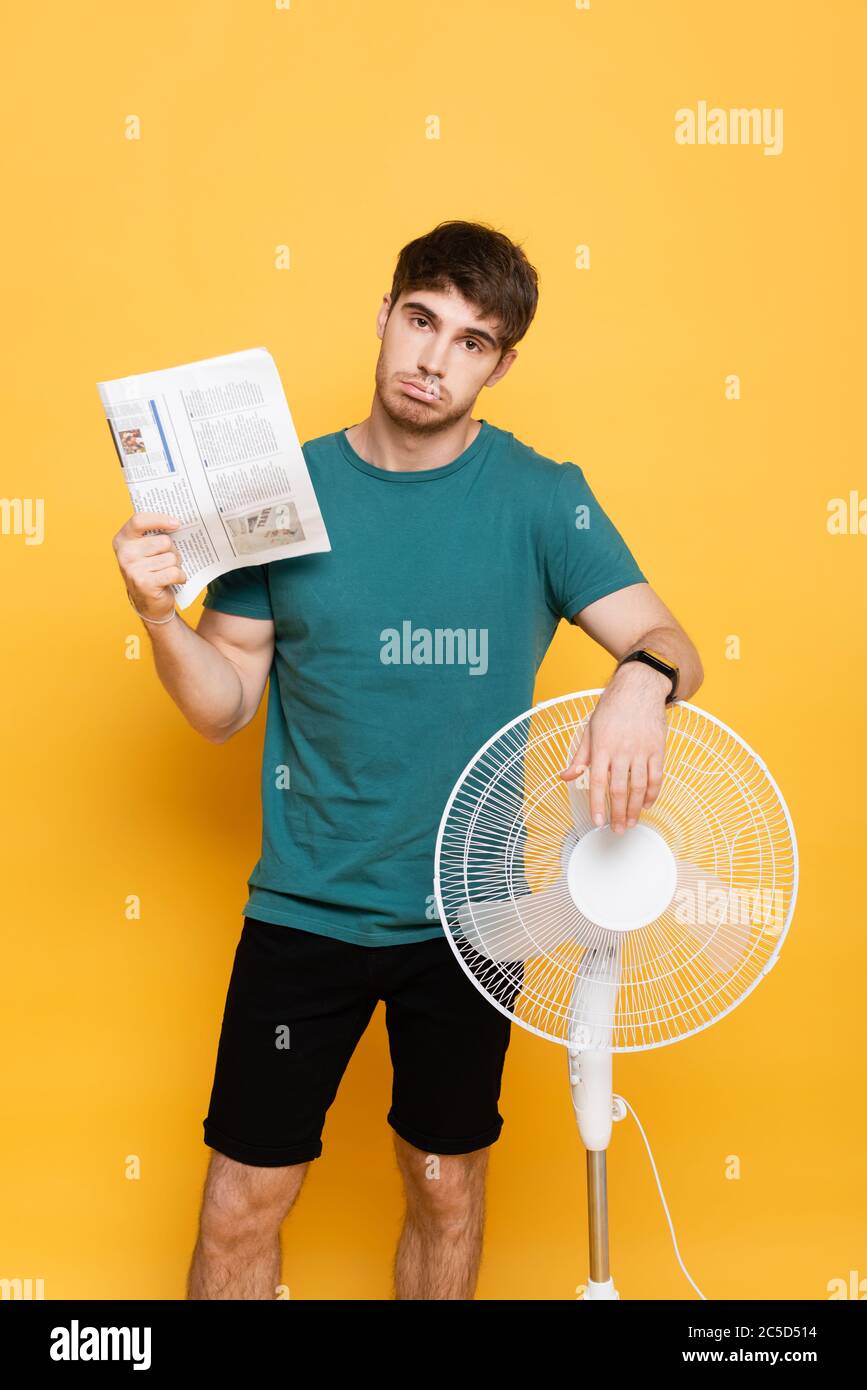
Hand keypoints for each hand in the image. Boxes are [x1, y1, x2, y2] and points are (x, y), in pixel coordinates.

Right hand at [112, 511, 186, 620]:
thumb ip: (154, 534)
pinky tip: (173, 581)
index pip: (139, 520)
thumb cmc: (151, 571)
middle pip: (164, 541)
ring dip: (176, 565)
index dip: (159, 519)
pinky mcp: (144, 583)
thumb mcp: (146, 550)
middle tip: (167, 561)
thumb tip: (176, 522)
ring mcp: (133, 569)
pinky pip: (174, 572)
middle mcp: (125, 553)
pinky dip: (180, 577)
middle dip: (173, 551)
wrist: (148, 603)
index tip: (176, 524)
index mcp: (123, 540)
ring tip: (167, 572)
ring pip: (171, 557)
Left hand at [559, 664, 668, 832]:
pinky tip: (646, 805)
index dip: (597, 804)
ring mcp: (642, 750)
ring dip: (635, 808)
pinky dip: (653, 794)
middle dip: (617, 813)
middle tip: (616, 830)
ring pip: (640, 787)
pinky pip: (657, 777)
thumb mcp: (590, 728)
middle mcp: (622, 750)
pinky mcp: (658, 748)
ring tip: (631, 823)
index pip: (597, 782)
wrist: (639, 687)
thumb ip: (579, 756)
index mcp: (602, 746)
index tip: (598, 822)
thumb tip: (565, 776)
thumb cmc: (612, 707)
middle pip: (620, 789)